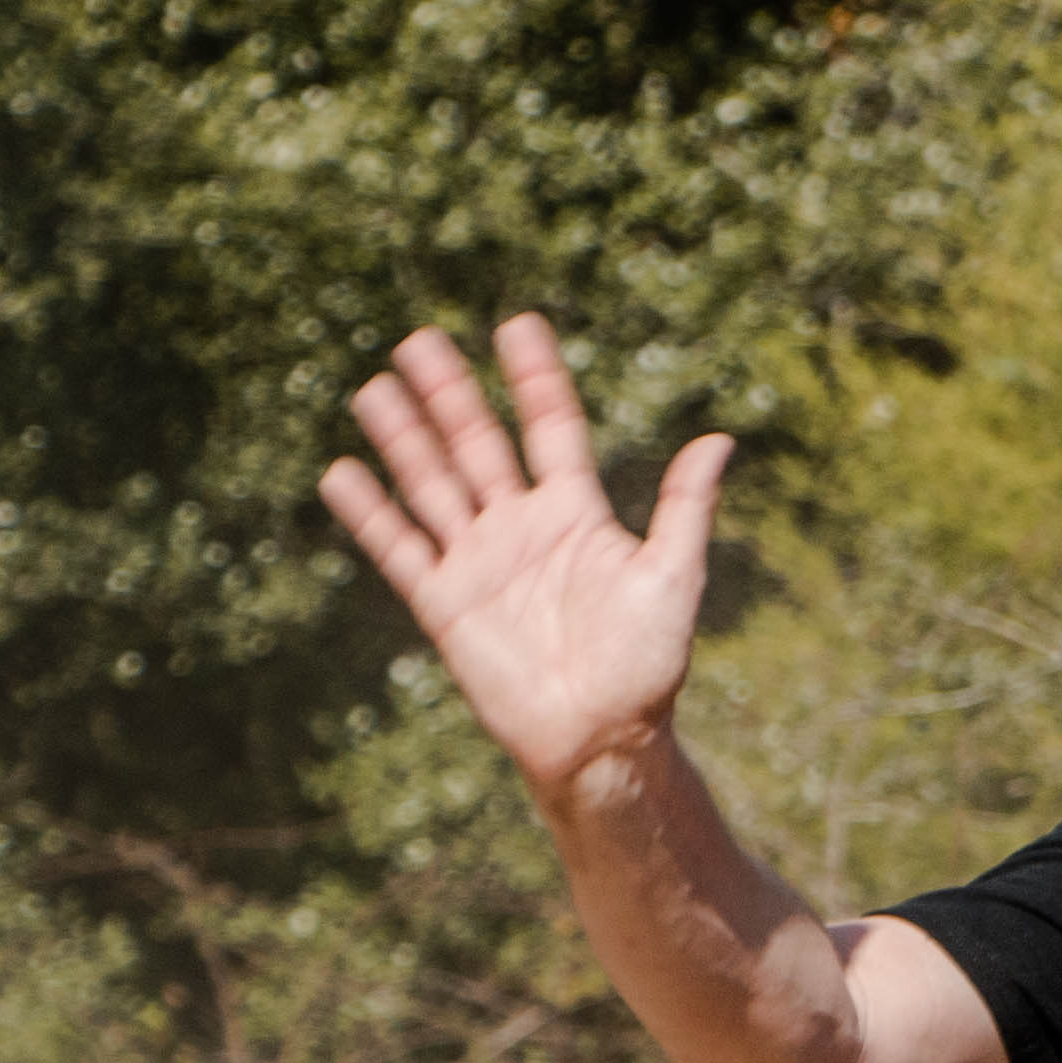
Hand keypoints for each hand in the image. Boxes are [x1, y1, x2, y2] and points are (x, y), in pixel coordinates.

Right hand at [318, 316, 734, 797]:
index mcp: (577, 514)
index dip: (535, 379)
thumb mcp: (672, 575)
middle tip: (418, 339)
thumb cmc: (648, 663)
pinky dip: (371, 514)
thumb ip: (686, 506)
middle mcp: (522, 529)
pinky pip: (401, 550)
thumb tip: (720, 439)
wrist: (602, 737)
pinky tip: (341, 474)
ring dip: (404, 439)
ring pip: (432, 485)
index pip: (551, 428)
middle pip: (477, 446)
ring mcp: (479, 563)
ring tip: (374, 388)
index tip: (516, 325)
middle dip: (450, 395)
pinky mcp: (445, 604)